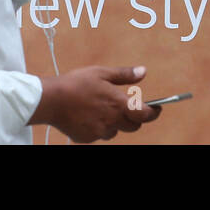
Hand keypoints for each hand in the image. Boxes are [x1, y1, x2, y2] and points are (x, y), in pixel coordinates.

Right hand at [31, 65, 160, 142]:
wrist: (51, 100)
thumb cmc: (77, 83)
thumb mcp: (102, 73)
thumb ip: (124, 75)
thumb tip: (143, 71)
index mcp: (118, 104)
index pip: (145, 115)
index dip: (154, 113)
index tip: (157, 109)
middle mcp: (112, 121)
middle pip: (133, 126)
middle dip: (134, 118)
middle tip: (129, 107)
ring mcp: (99, 132)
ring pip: (115, 131)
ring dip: (115, 122)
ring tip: (102, 108)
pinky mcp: (87, 138)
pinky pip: (99, 134)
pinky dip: (99, 126)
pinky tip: (89, 115)